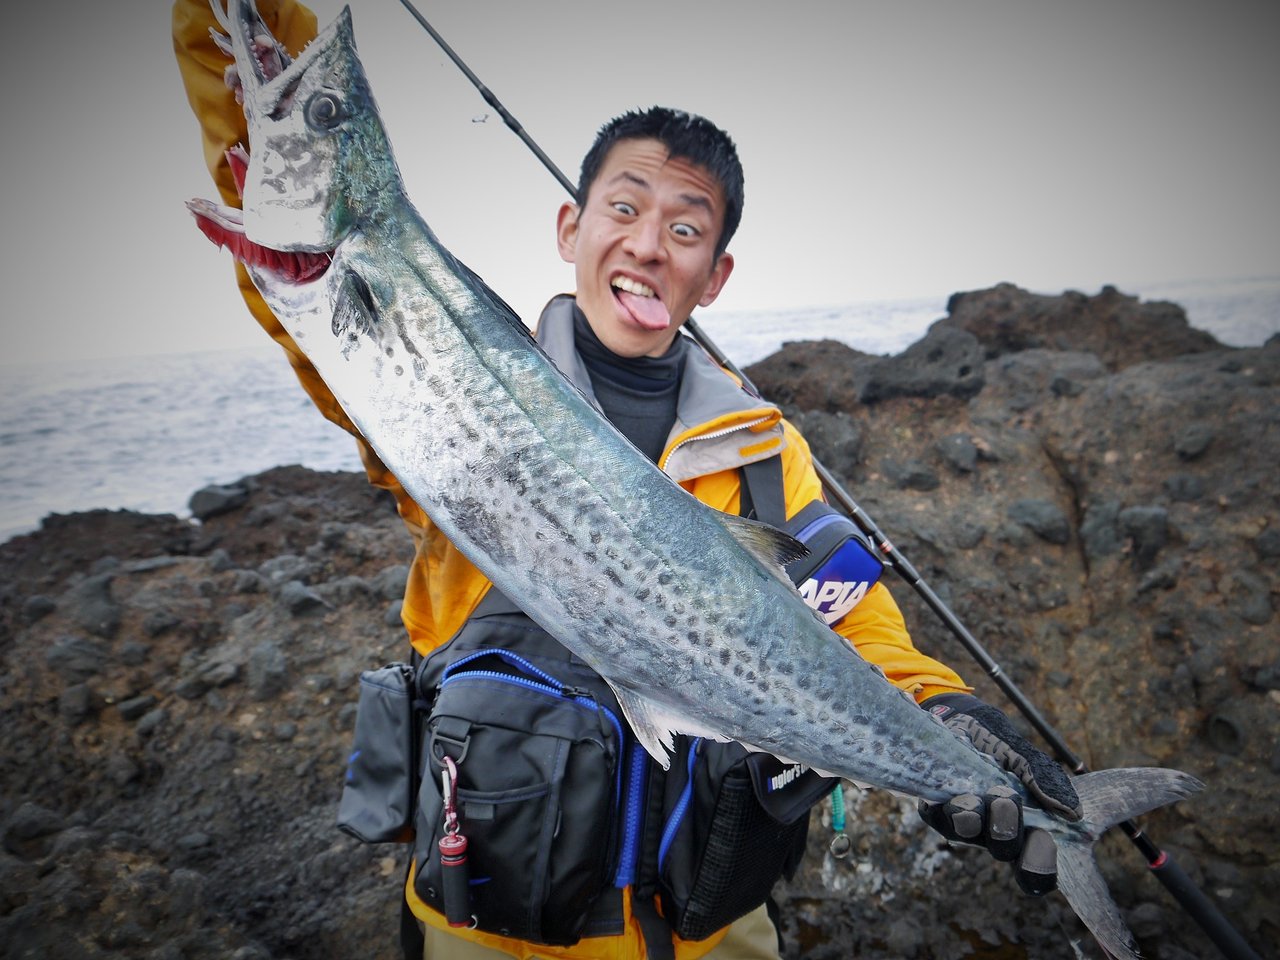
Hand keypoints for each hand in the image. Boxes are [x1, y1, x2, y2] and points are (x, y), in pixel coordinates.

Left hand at [918, 693, 1081, 895]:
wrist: (965, 719)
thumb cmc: (1004, 746)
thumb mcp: (1030, 757)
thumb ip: (1048, 781)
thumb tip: (1073, 814)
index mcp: (1030, 831)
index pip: (1041, 869)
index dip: (1045, 869)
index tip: (1045, 838)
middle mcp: (999, 835)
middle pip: (1011, 860)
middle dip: (1013, 838)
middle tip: (1009, 805)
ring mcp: (967, 825)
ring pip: (972, 837)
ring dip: (981, 819)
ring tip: (989, 795)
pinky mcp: (937, 810)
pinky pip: (942, 819)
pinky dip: (952, 809)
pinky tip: (961, 796)